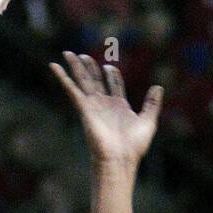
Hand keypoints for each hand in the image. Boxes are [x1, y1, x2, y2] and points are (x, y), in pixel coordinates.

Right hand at [50, 52, 162, 168]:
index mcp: (119, 106)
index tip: (110, 67)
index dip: (112, 74)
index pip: (113, 84)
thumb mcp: (148, 121)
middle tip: (83, 55)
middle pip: (95, 80)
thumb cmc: (134, 146)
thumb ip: (152, 104)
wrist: (120, 159)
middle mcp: (104, 104)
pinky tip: (54, 66)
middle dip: (90, 67)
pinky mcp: (84, 108)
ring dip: (75, 66)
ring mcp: (93, 105)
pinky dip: (62, 77)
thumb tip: (158, 87)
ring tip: (68, 53)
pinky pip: (71, 89)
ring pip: (82, 80)